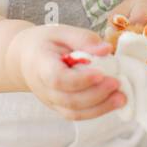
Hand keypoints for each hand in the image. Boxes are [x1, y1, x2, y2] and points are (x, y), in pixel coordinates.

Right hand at [8, 25, 124, 119]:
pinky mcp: (59, 108)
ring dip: (100, 108)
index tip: (101, 74)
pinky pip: (77, 115)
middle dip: (96, 95)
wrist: (25, 58)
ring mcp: (51, 101)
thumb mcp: (61, 32)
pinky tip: (113, 102)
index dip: (80, 80)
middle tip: (117, 83)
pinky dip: (97, 111)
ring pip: (74, 113)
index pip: (58, 78)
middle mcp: (43, 88)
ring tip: (121, 97)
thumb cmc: (45, 42)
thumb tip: (107, 49)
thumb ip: (83, 39)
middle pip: (68, 99)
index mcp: (40, 65)